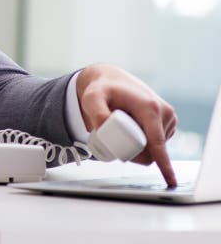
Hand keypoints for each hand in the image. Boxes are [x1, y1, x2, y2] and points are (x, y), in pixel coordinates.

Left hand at [76, 64, 177, 186]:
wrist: (111, 80)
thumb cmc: (102, 89)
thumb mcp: (92, 98)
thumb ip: (96, 112)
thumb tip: (104, 128)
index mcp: (150, 108)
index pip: (157, 143)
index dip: (164, 164)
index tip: (171, 182)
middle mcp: (164, 113)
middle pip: (153, 150)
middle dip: (135, 153)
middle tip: (113, 137)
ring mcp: (168, 118)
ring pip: (156, 148)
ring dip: (139, 146)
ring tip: (124, 126)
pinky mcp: (167, 122)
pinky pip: (157, 143)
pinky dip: (145, 143)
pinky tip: (134, 128)